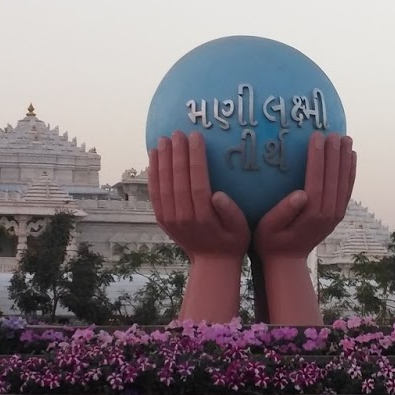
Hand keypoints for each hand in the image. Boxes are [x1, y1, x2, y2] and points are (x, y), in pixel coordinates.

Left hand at [148, 131, 246, 322]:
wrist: (211, 262)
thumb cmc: (232, 241)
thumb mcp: (242, 229)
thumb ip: (231, 212)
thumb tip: (217, 194)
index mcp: (204, 219)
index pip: (197, 183)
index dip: (195, 159)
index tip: (196, 137)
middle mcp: (184, 219)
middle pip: (178, 181)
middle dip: (177, 154)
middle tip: (177, 132)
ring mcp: (170, 220)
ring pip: (163, 185)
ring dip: (162, 160)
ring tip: (163, 139)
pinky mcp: (162, 219)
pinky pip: (155, 193)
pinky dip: (153, 174)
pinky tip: (154, 157)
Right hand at [254, 132, 355, 263]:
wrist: (287, 262)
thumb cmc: (270, 242)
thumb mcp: (268, 228)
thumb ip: (284, 212)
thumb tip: (301, 194)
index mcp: (311, 215)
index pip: (317, 180)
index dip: (318, 157)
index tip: (316, 137)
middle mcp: (327, 214)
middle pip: (334, 178)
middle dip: (334, 153)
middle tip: (334, 132)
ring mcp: (335, 215)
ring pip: (344, 182)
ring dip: (345, 159)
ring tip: (346, 138)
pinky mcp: (337, 215)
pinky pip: (347, 190)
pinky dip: (350, 172)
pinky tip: (351, 157)